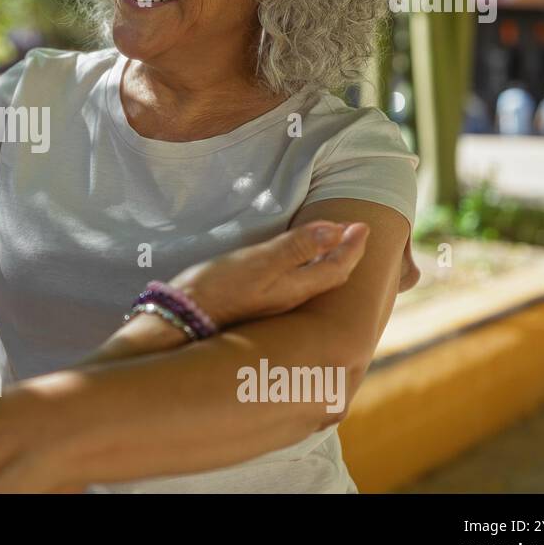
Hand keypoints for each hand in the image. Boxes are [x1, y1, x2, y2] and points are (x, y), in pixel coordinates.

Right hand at [169, 220, 368, 328]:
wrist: (180, 320)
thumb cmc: (218, 289)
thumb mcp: (259, 262)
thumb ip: (297, 247)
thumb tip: (336, 230)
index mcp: (296, 290)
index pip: (338, 267)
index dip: (353, 245)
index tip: (363, 224)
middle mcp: (290, 302)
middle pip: (330, 279)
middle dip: (346, 255)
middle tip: (353, 233)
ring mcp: (273, 307)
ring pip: (314, 285)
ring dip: (327, 263)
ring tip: (331, 245)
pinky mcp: (256, 307)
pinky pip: (296, 288)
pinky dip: (306, 271)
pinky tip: (294, 266)